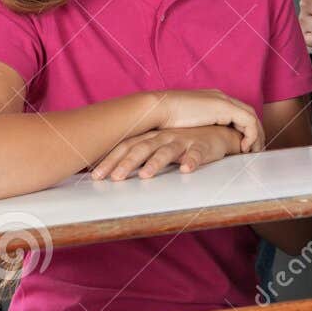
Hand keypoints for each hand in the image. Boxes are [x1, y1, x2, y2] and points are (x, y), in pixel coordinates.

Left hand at [91, 125, 240, 181]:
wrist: (215, 132)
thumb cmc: (182, 141)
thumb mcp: (157, 146)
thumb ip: (138, 155)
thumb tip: (111, 172)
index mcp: (150, 137)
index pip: (126, 147)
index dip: (110, 160)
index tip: (95, 176)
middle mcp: (163, 137)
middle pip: (141, 149)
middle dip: (127, 163)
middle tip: (114, 179)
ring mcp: (182, 140)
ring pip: (167, 151)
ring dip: (156, 162)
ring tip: (146, 175)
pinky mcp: (202, 145)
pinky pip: (197, 153)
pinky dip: (192, 160)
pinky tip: (186, 169)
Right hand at [153, 90, 264, 151]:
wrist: (160, 109)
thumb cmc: (167, 119)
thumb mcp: (188, 125)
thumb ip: (199, 129)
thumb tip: (199, 142)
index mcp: (214, 101)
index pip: (238, 114)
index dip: (245, 130)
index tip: (245, 146)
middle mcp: (221, 98)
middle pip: (248, 114)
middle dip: (255, 132)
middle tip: (256, 150)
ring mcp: (224, 100)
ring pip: (251, 117)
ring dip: (255, 135)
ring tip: (253, 151)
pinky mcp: (224, 107)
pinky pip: (248, 121)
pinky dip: (250, 135)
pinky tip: (244, 147)